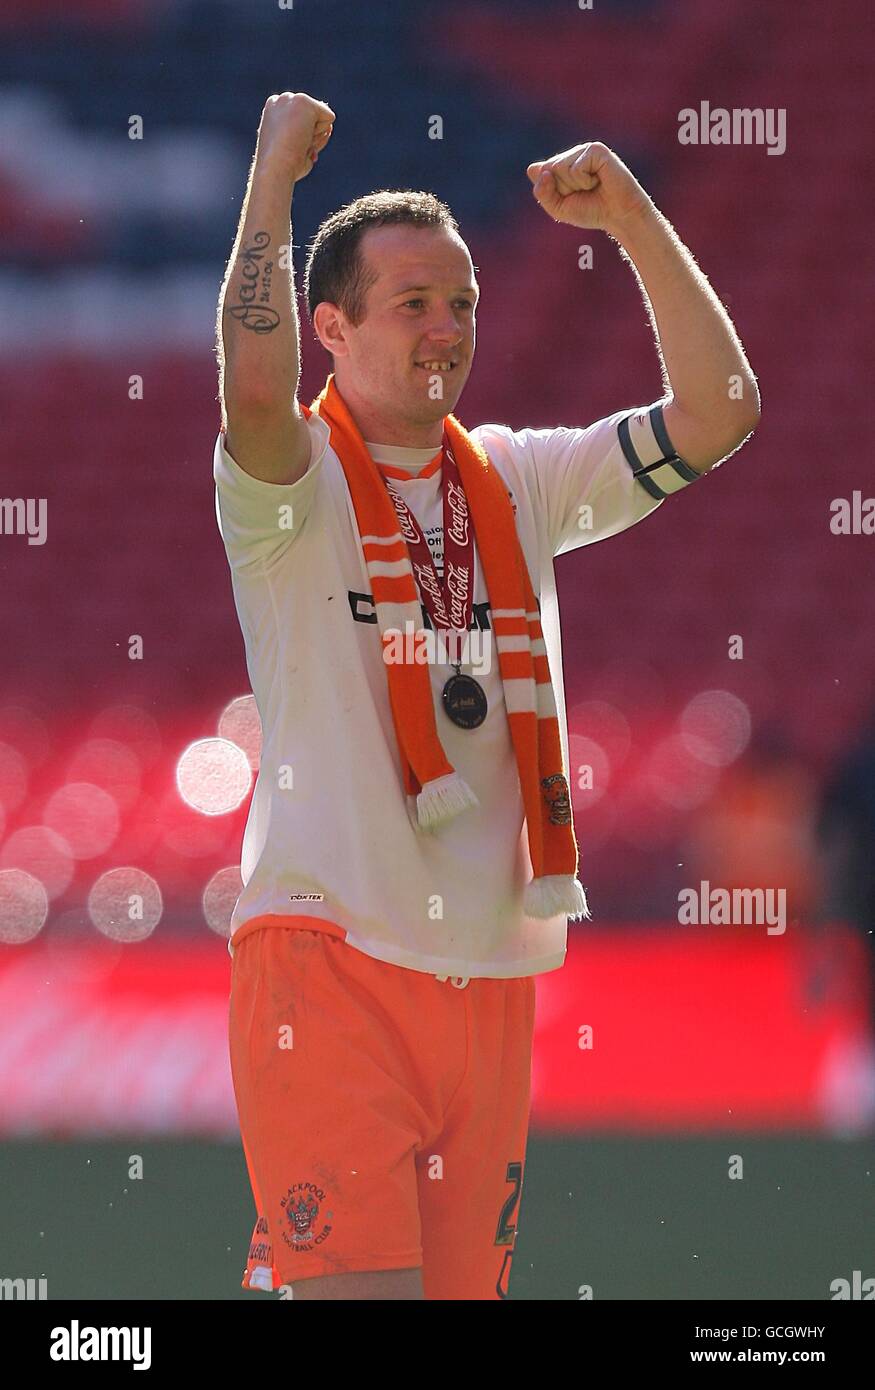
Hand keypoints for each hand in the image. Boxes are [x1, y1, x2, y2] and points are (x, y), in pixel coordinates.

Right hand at [255, 92, 335, 182]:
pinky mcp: (304, 101)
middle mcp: (282, 100)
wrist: (275, 167)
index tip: (289, 148)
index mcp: (274, 110)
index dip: (303, 138)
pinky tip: (304, 137)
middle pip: (314, 118)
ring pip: (321, 118)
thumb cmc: (284, 166)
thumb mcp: (294, 150)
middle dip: (310, 136)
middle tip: (294, 147)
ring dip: (314, 136)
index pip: (304, 121)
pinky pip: (329, 117)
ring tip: (298, 144)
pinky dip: (321, 133)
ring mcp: (292, 98)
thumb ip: (308, 137)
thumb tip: (329, 128)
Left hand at [527, 142, 651, 235]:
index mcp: (561, 164)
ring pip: (560, 167)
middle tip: (584, 193)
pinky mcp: (596, 150)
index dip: (553, 193)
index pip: (540, 173)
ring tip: (592, 186)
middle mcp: (571, 154)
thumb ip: (542, 193)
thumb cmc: (592, 211)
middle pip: (549, 169)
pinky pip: (576, 168)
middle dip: (564, 189)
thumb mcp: (559, 208)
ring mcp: (584, 150)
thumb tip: (534, 168)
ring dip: (575, 185)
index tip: (571, 198)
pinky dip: (585, 181)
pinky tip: (599, 180)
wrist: (619, 215)